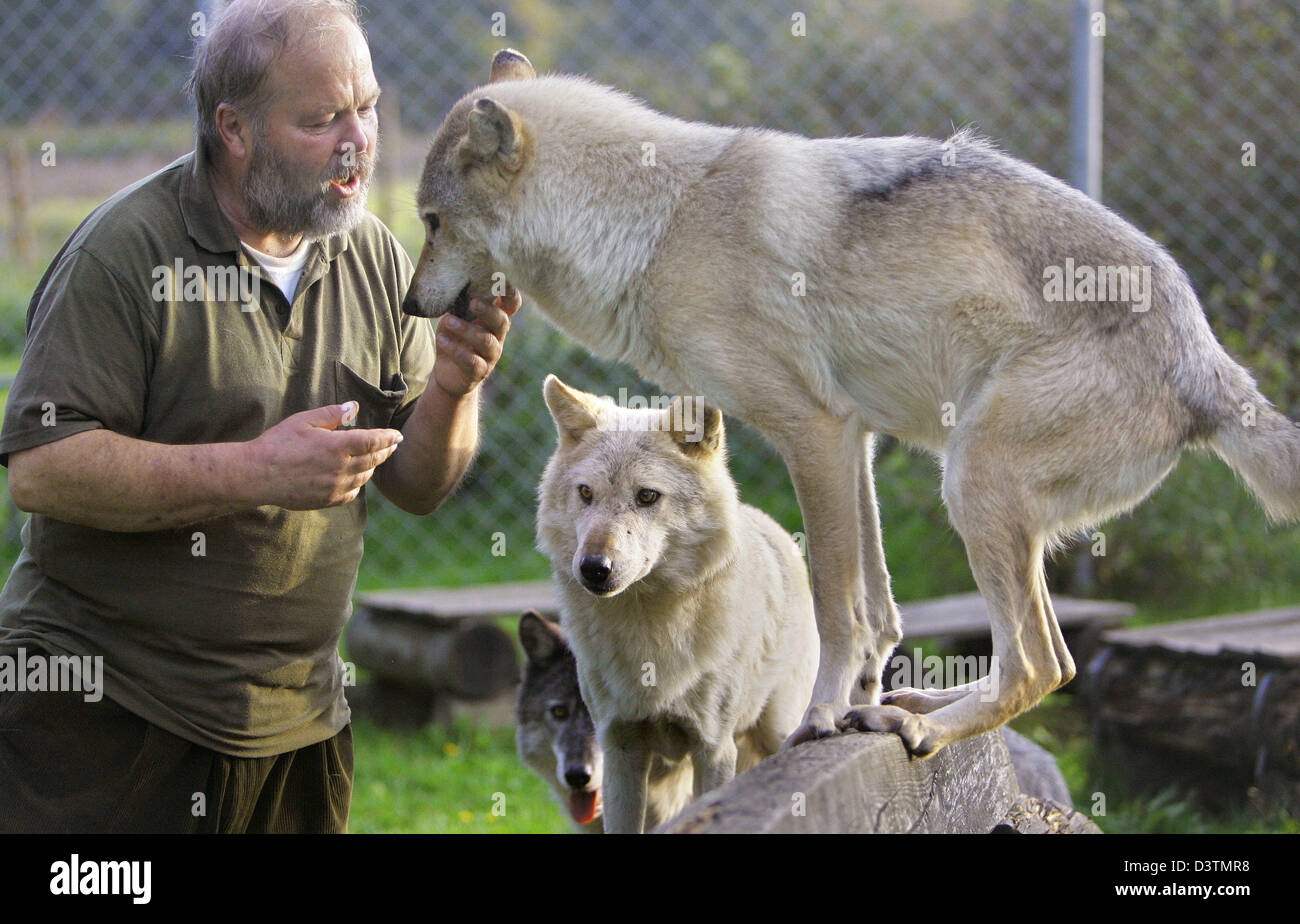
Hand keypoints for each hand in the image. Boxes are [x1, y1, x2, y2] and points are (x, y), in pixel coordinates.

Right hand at [248, 402, 402, 508]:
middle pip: (373, 460)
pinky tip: (356, 479)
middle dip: (385, 451)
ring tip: (375, 459)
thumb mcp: (304, 420)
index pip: (374, 441)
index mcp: (338, 446)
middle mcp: (341, 469)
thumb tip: (354, 406)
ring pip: (364, 477)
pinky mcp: (326, 500)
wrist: (257, 475)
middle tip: (393, 445)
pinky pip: (351, 494)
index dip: (389, 438)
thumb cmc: (278, 443)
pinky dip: (358, 484)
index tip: (398, 435)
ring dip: (372, 467)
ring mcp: (335, 487)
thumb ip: (332, 414)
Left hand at [433, 285, 520, 396]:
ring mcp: (490, 356)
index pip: (511, 305)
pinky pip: (471, 361)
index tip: (502, 281)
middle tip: (473, 303)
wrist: (448, 372)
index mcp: (494, 319)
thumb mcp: (457, 316)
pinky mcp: (478, 371)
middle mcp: (497, 336)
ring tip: (447, 321)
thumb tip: (455, 283)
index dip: (511, 294)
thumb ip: (461, 303)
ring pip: (486, 341)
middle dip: (488, 311)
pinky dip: (455, 349)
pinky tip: (442, 340)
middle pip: (502, 321)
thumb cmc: (454, 337)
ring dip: (466, 329)